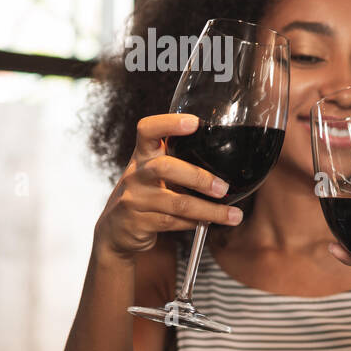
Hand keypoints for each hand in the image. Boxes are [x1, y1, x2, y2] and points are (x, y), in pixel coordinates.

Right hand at [93, 113, 241, 260]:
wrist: (116, 228)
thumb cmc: (147, 193)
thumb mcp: (157, 173)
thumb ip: (182, 163)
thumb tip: (230, 165)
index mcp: (144, 155)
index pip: (148, 130)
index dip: (169, 123)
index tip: (195, 122)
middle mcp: (136, 173)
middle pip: (165, 168)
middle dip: (198, 177)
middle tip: (223, 187)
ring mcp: (134, 199)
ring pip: (175, 203)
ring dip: (209, 210)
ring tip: (234, 215)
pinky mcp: (137, 222)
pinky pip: (172, 223)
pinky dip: (195, 223)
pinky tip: (208, 223)